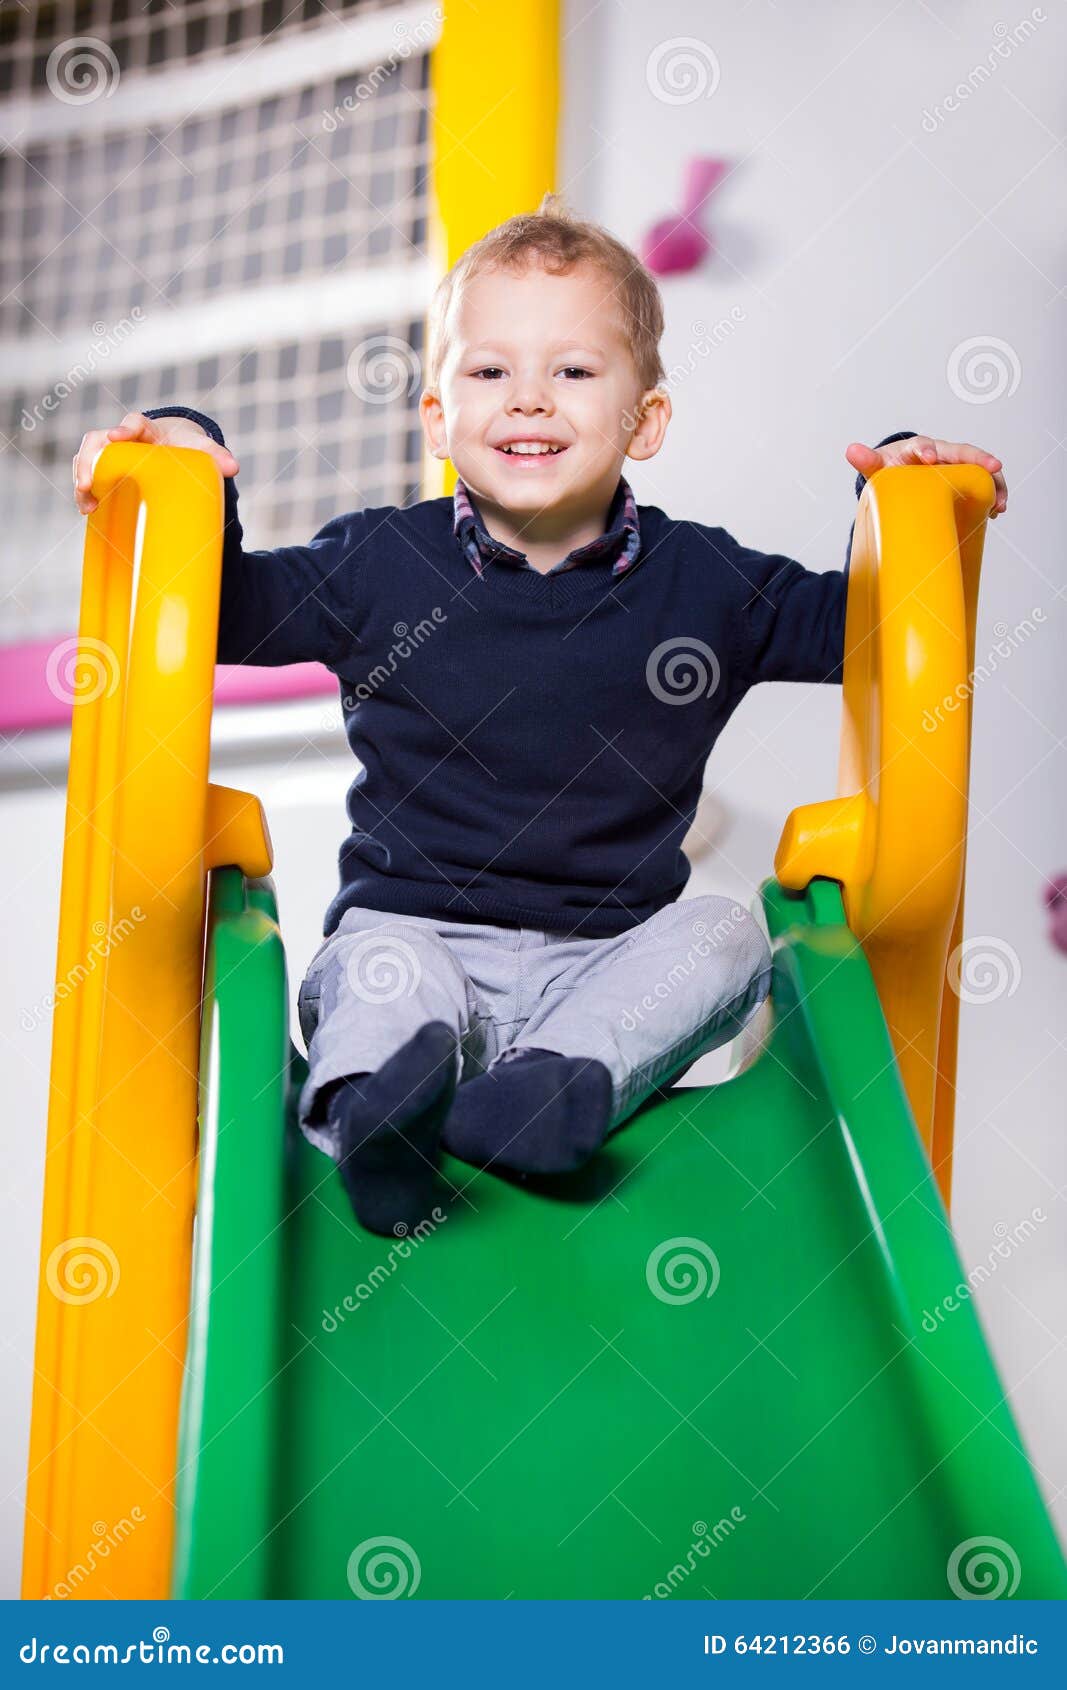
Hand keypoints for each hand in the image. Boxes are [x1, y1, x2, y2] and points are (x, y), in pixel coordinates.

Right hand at [73, 411, 239, 514]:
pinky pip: (88, 474)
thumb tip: (232, 468)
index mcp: (147, 429)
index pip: (133, 422)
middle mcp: (123, 437)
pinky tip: (88, 511)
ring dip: (82, 478)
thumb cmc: (185, 448)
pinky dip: (84, 491)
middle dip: (89, 460)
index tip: (116, 437)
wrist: (172, 449)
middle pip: (97, 440)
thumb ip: (215, 456)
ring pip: (87, 458)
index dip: (123, 429)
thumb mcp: (199, 450)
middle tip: (87, 484)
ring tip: (87, 506)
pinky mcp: (105, 469)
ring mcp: (110, 453)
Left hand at [845, 436, 1007, 518]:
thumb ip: (867, 461)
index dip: (928, 450)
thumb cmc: (891, 467)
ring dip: (994, 483)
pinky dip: (991, 496)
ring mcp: (955, 467)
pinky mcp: (963, 482)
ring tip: (1000, 504)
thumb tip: (850, 450)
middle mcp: (942, 453)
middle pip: (963, 452)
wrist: (901, 472)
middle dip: (979, 460)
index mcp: (918, 448)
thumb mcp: (878, 466)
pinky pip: (981, 485)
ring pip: (979, 469)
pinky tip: (996, 513)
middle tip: (994, 468)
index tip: (930, 458)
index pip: (923, 445)